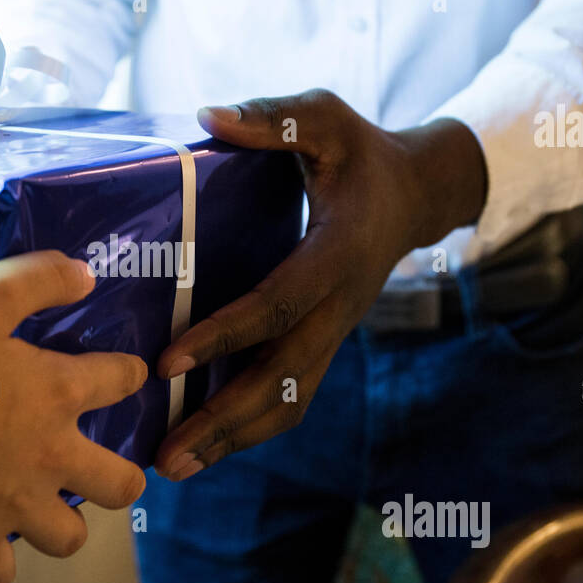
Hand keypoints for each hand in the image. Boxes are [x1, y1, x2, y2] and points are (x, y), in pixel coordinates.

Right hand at [0, 250, 147, 582]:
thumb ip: (36, 281)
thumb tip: (87, 275)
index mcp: (55, 392)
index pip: (119, 381)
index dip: (128, 373)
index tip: (127, 373)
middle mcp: (49, 457)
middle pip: (120, 486)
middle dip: (122, 478)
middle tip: (97, 465)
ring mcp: (12, 506)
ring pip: (69, 539)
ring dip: (63, 525)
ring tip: (42, 506)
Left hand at [153, 89, 486, 479]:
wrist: (416, 194)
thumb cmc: (362, 152)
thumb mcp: (325, 120)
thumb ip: (275, 119)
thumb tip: (209, 117)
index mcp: (337, 253)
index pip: (277, 304)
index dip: (224, 335)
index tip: (168, 362)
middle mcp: (340, 305)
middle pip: (283, 378)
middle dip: (223, 419)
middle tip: (165, 454)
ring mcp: (335, 331)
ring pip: (290, 401)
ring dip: (234, 438)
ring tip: (174, 466)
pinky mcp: (325, 342)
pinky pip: (292, 396)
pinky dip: (250, 426)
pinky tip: (204, 443)